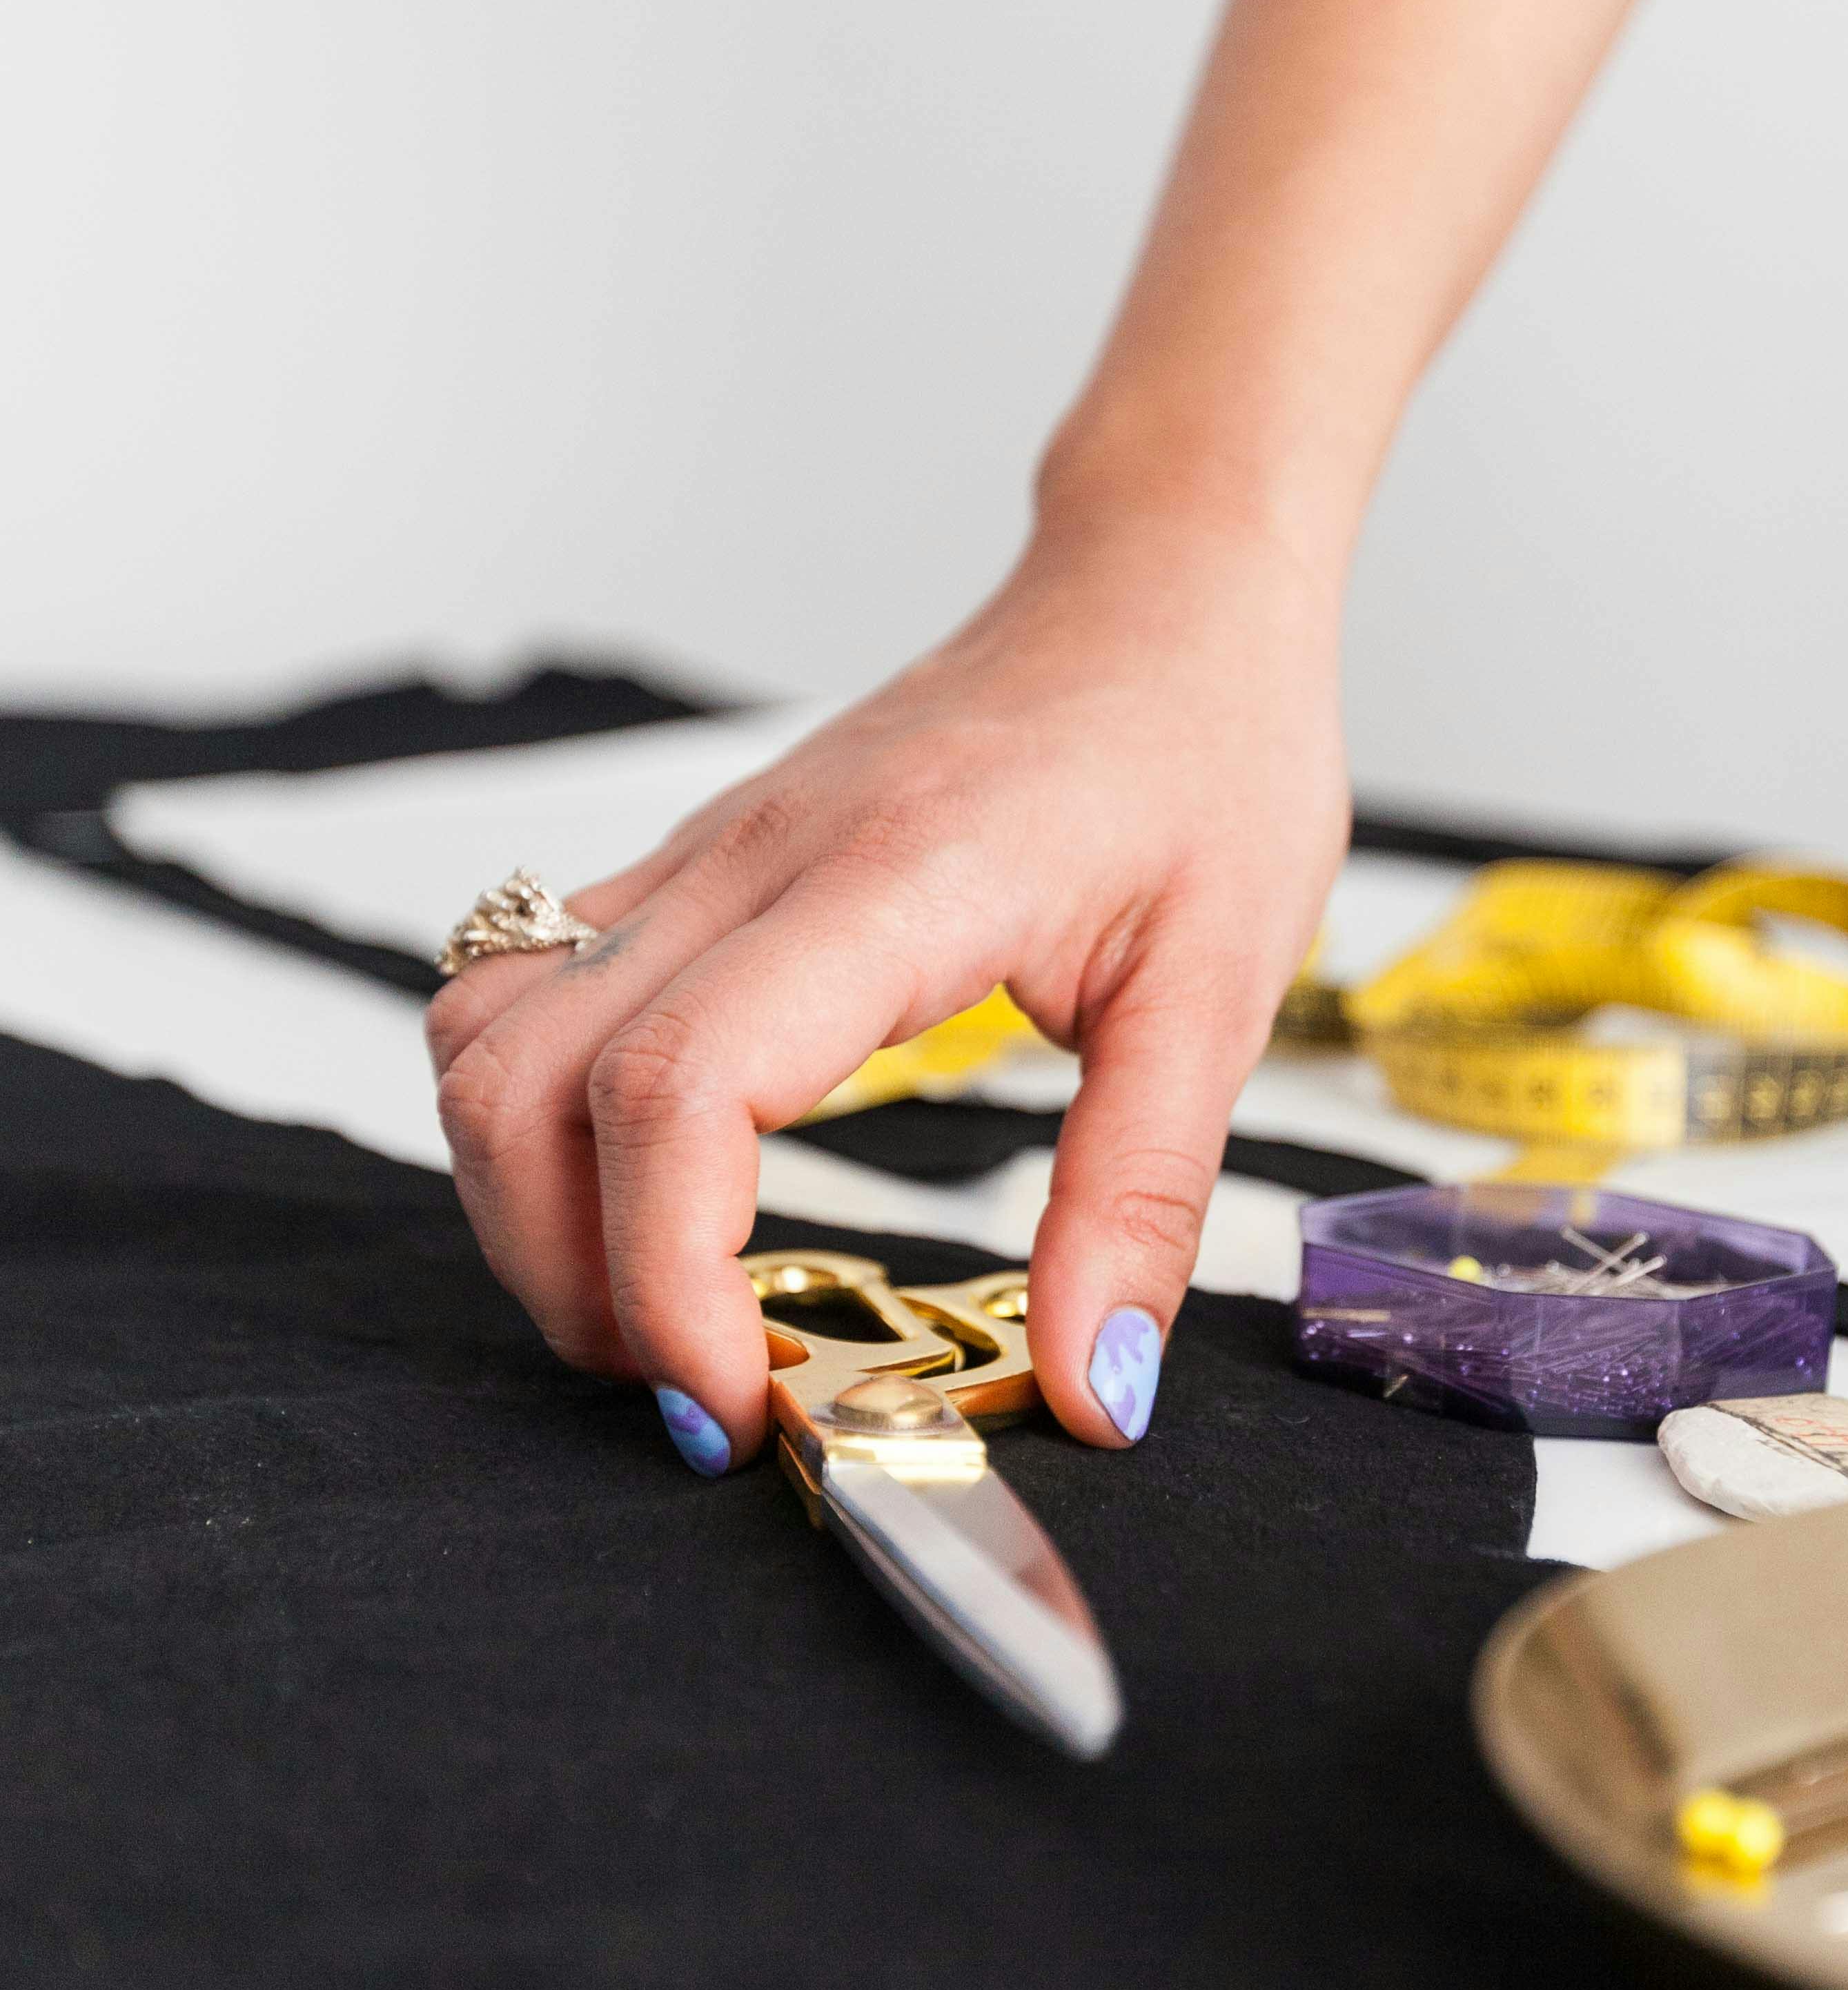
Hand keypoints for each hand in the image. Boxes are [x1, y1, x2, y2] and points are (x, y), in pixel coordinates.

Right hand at [426, 514, 1347, 1459]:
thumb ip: (1143, 1195)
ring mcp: (704, 855)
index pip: (678, 1090)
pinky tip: (649, 1188)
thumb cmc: (1203, 752)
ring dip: (527, 1203)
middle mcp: (755, 859)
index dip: (667, 1279)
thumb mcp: (1222, 988)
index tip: (744, 1399)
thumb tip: (1094, 1385)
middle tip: (709, 1384)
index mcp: (892, 882)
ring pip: (485, 1033)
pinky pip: (526, 988)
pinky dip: (539, 1119)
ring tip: (663, 1304)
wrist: (1160, 590)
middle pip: (526, 1084)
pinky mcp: (692, 867)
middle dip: (576, 1280)